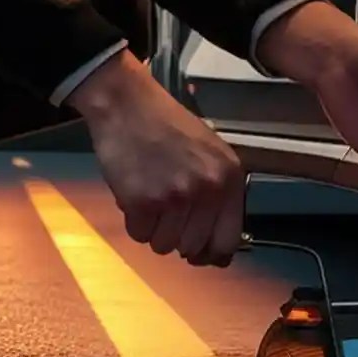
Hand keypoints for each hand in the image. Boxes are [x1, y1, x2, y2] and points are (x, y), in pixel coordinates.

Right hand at [67, 50, 245, 265]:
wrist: (128, 104)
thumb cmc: (168, 128)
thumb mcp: (211, 155)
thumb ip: (219, 197)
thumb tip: (217, 252)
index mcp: (229, 179)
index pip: (228, 240)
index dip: (210, 251)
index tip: (198, 251)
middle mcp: (208, 190)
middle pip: (193, 247)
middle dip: (176, 236)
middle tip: (165, 211)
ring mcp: (175, 196)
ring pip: (164, 246)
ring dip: (153, 229)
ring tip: (150, 197)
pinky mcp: (143, 201)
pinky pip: (139, 235)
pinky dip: (134, 221)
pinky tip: (134, 194)